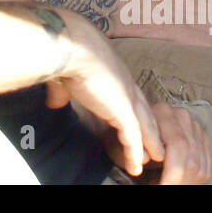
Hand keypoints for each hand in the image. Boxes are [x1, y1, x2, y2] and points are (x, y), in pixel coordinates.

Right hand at [43, 16, 163, 175]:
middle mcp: (126, 84)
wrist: (72, 46)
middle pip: (145, 112)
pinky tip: (136, 167)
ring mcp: (127, 97)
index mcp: (115, 73)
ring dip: (150, 144)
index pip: (132, 97)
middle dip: (152, 129)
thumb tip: (54, 103)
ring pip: (144, 127)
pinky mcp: (122, 110)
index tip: (140, 123)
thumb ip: (62, 92)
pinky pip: (133, 138)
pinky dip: (135, 154)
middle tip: (157, 144)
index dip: (137, 111)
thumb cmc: (66, 52)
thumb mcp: (65, 75)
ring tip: (156, 160)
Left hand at [100, 103, 211, 183]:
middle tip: (162, 187)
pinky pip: (205, 168)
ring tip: (166, 184)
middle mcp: (183, 117)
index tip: (160, 187)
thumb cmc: (126, 138)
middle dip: (177, 182)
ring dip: (184, 183)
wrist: (134, 127)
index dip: (172, 174)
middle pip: (191, 160)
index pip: (178, 147)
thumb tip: (146, 164)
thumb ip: (137, 153)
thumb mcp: (125, 143)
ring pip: (199, 166)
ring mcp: (195, 127)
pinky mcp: (202, 139)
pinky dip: (192, 180)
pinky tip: (176, 181)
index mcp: (164, 112)